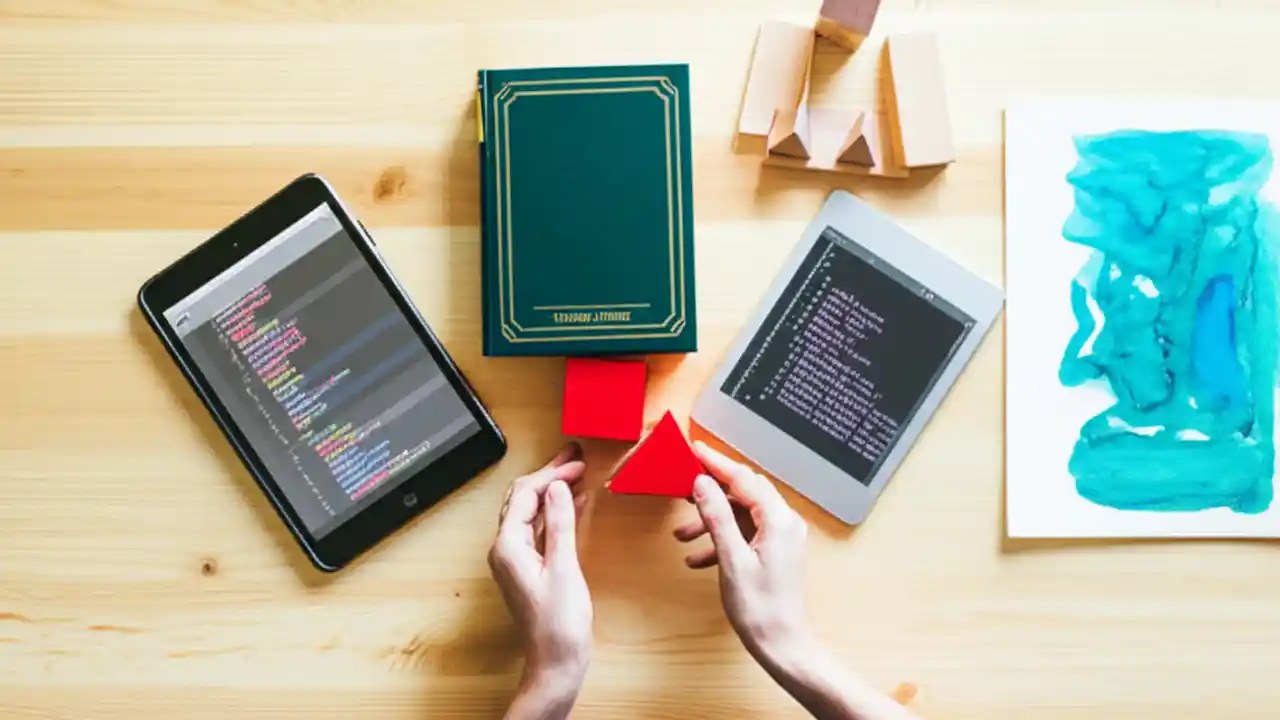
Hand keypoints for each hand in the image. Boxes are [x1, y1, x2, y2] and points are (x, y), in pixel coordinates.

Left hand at [489, 443, 591, 718]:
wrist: (556, 659)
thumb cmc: (559, 623)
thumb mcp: (564, 567)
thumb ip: (560, 523)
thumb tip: (558, 486)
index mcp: (508, 546)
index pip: (526, 495)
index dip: (552, 474)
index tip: (577, 463)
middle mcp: (505, 548)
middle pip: (523, 498)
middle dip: (549, 474)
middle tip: (574, 455)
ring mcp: (515, 557)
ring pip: (530, 510)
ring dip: (552, 489)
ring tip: (576, 470)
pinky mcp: (528, 566)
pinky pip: (538, 527)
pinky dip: (555, 510)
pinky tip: (573, 501)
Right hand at [675, 441, 811, 660]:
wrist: (784, 646)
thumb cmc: (761, 609)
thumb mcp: (731, 560)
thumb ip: (717, 518)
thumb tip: (702, 483)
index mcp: (779, 520)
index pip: (743, 479)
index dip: (716, 463)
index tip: (693, 450)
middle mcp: (785, 523)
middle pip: (743, 493)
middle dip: (711, 491)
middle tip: (681, 487)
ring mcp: (781, 538)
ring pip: (741, 515)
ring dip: (712, 521)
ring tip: (682, 535)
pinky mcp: (775, 553)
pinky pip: (745, 534)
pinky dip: (721, 540)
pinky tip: (698, 558)